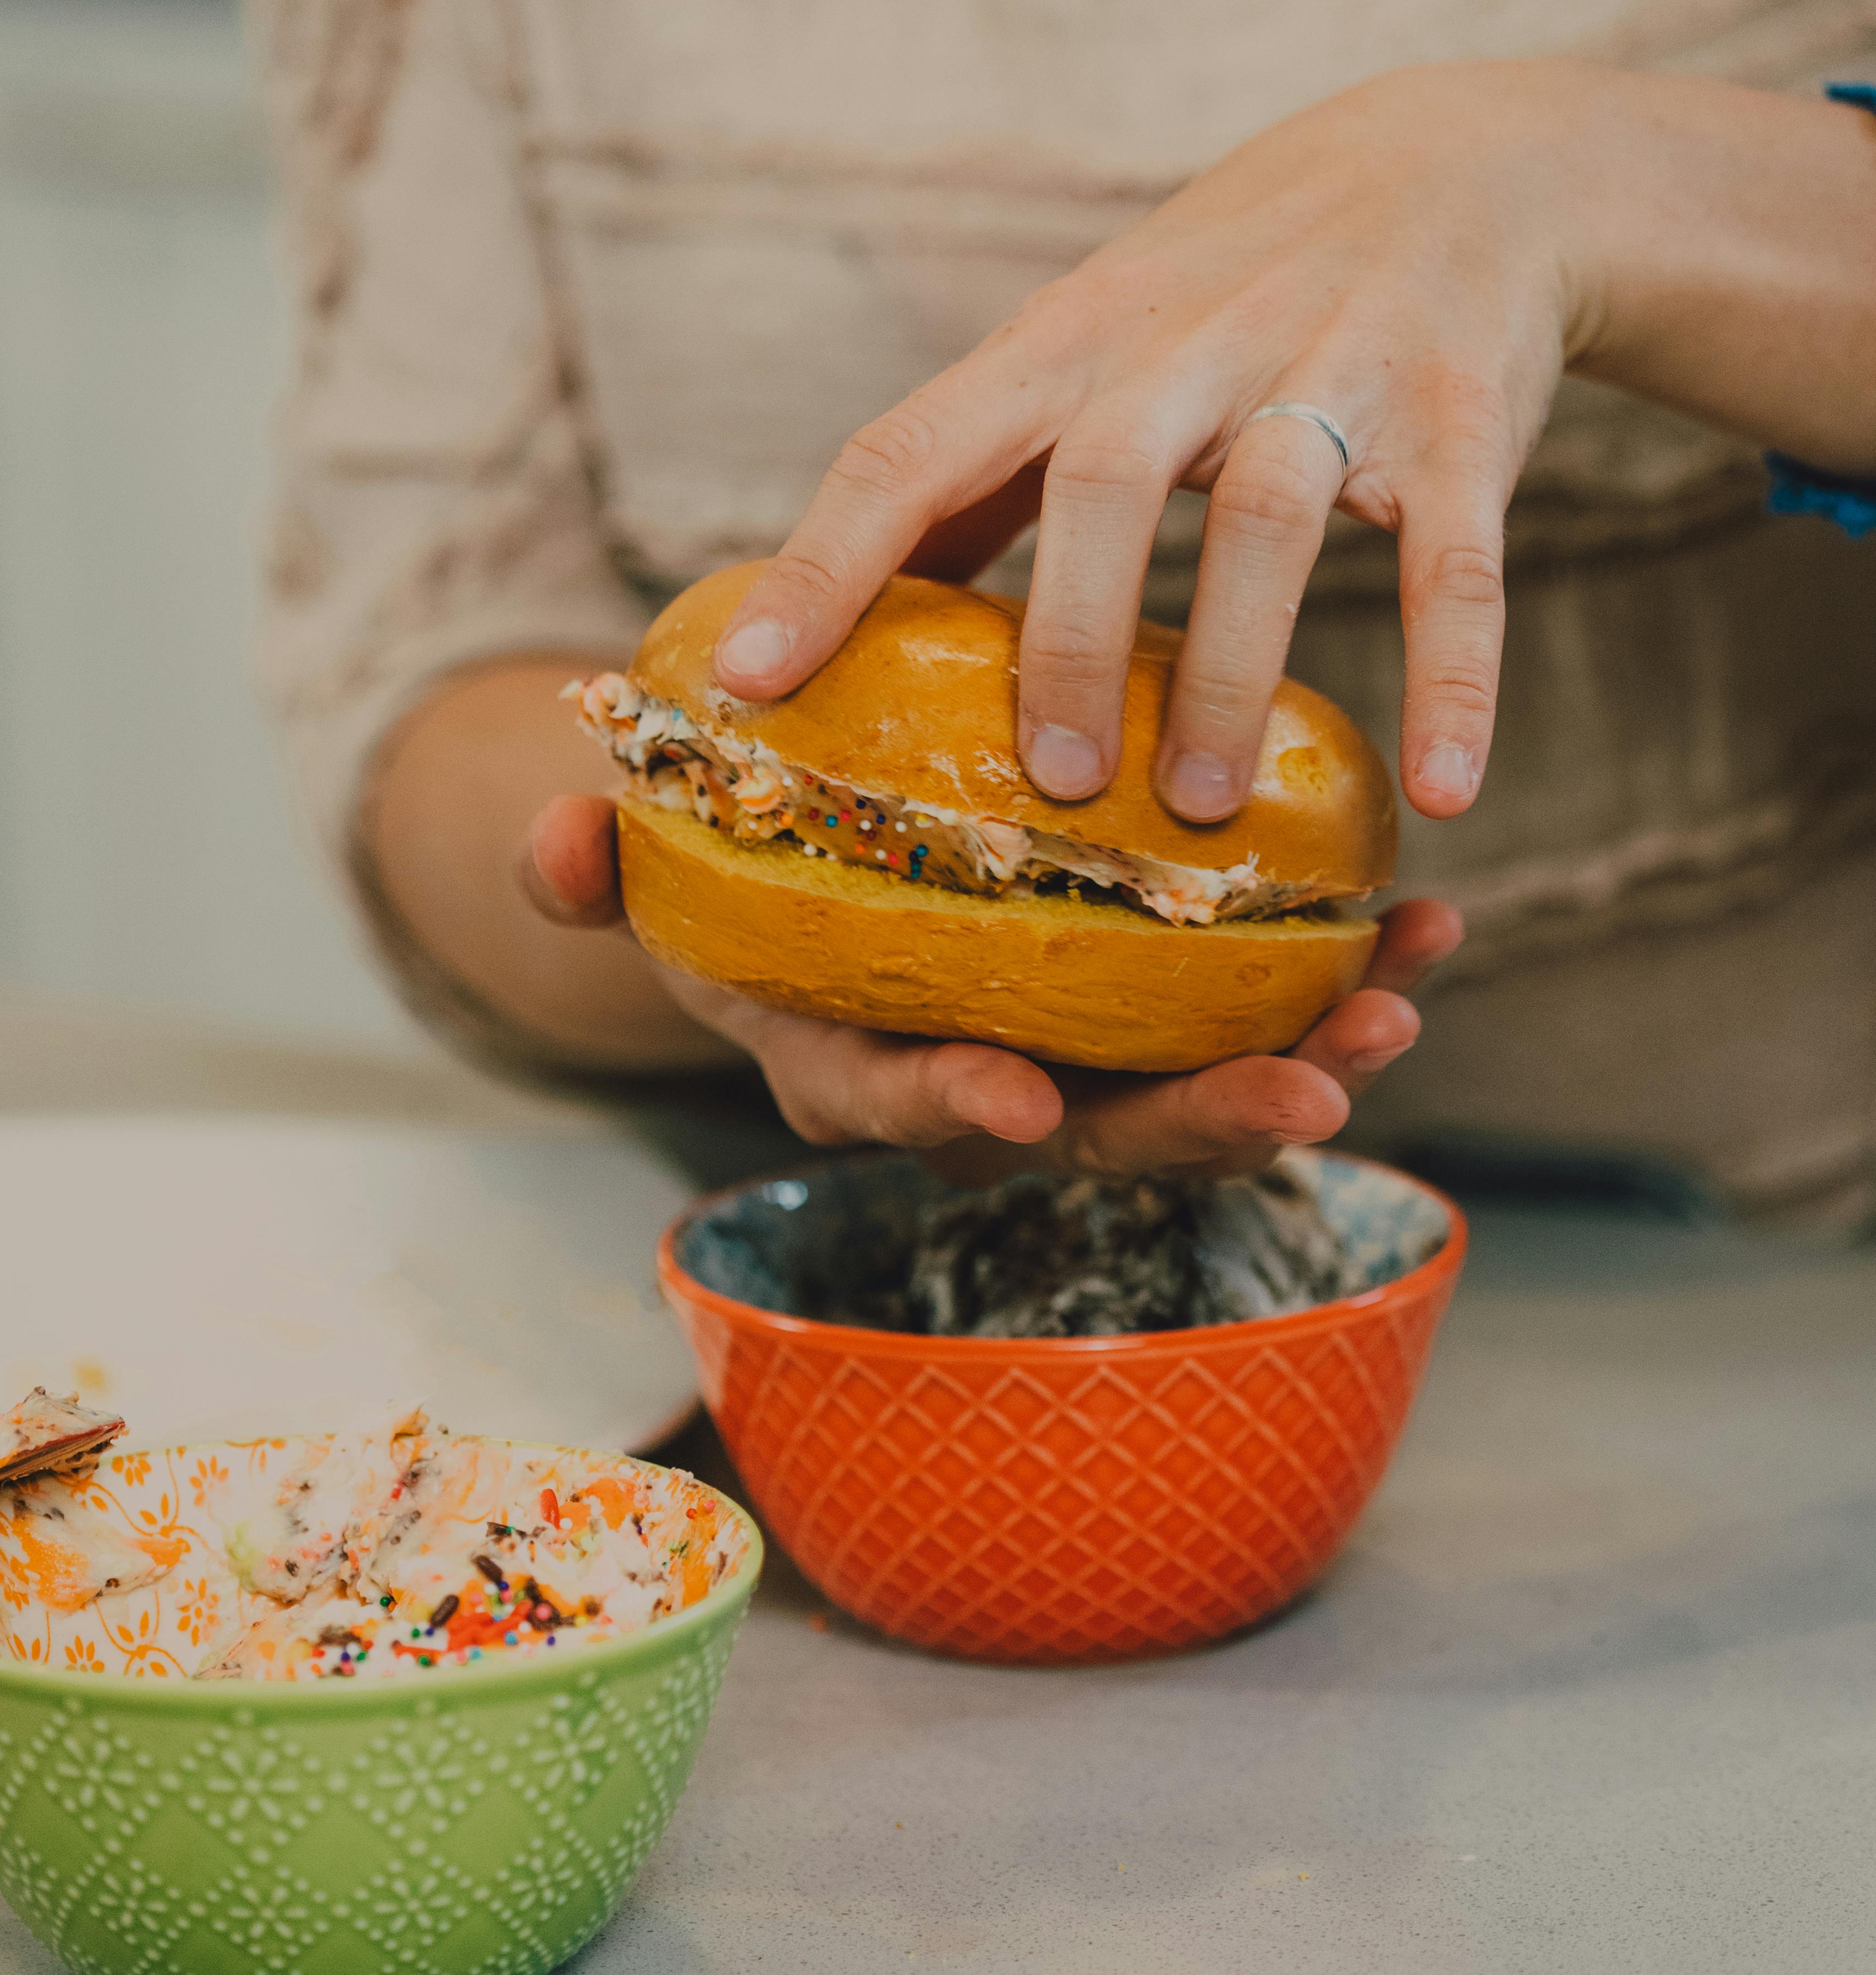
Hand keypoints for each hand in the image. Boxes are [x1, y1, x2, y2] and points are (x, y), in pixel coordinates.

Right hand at [526, 796, 1461, 1176]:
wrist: (817, 893)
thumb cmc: (733, 883)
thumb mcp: (659, 872)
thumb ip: (597, 867)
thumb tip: (553, 840)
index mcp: (847, 1067)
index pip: (896, 1106)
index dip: (947, 1111)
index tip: (1016, 1101)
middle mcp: (971, 1093)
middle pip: (1089, 1134)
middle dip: (1201, 1120)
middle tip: (1309, 1086)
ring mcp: (1072, 1067)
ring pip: (1192, 1093)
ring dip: (1302, 1057)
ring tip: (1399, 1001)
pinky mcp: (1147, 1024)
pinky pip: (1245, 1021)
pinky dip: (1332, 984)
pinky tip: (1421, 934)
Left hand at [707, 62, 1875, 824]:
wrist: (1459, 163)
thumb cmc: (1224, 296)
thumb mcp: (1087, 349)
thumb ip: (977, 471)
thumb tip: (829, 617)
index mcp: (1067, 344)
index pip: (912, 447)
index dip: (824, 564)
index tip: (747, 683)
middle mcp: (1190, 344)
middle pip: (1103, 479)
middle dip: (1067, 636)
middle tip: (1051, 785)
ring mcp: (1336, 370)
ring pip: (1271, 517)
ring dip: (1231, 668)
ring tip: (1199, 807)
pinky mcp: (1465, 417)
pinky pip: (1458, 560)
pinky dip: (1456, 674)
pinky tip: (1443, 788)